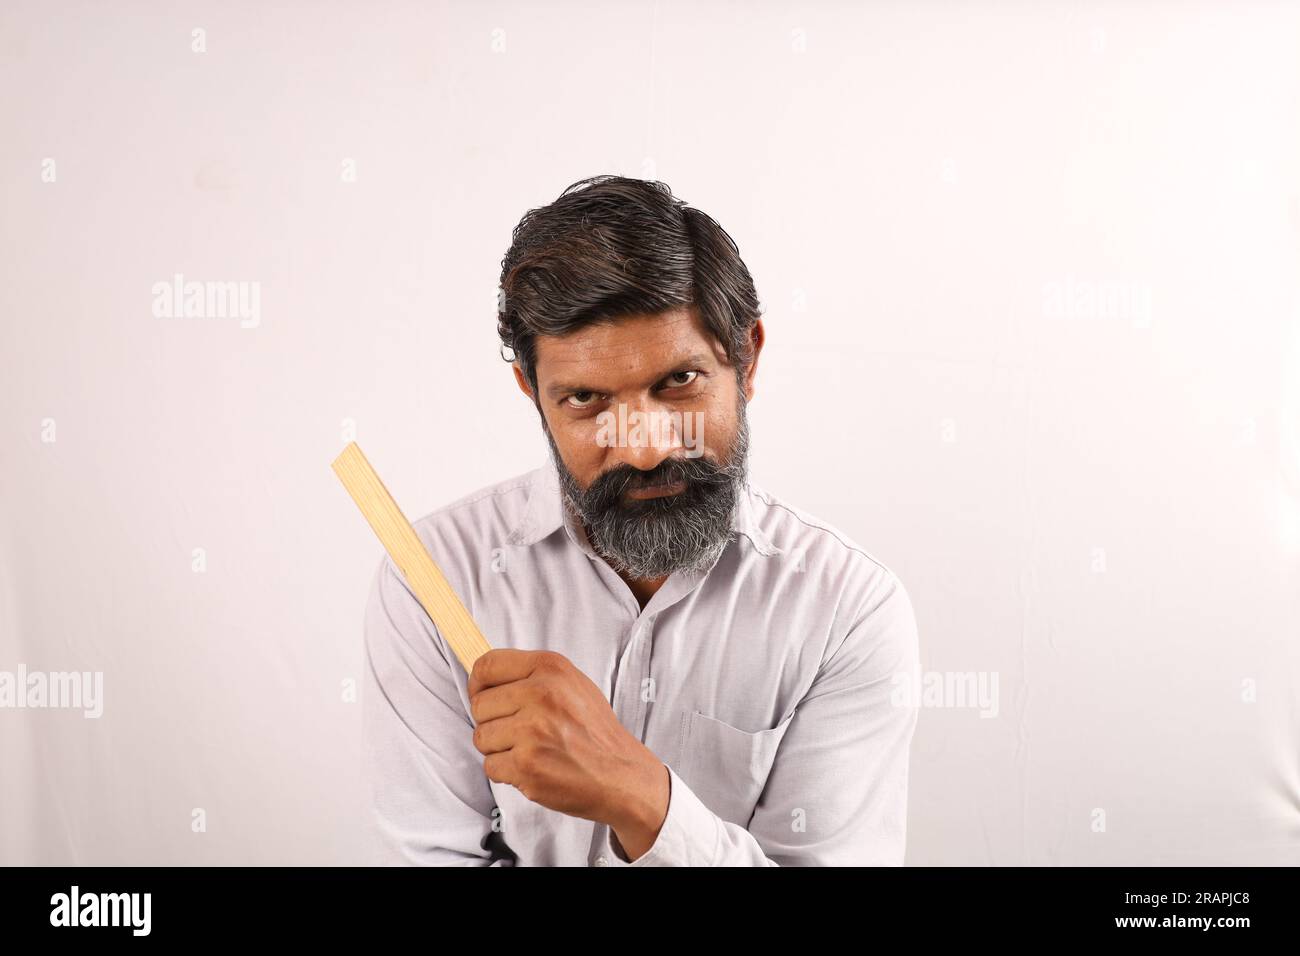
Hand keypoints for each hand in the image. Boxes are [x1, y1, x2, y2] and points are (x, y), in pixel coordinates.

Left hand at [467, 649, 668, 857]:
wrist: (620, 775)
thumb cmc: (594, 732)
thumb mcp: (572, 684)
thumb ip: (532, 676)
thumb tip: (486, 677)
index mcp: (550, 668)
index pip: (486, 665)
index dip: (478, 684)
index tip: (483, 696)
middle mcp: (541, 694)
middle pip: (479, 705)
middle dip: (493, 722)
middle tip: (522, 732)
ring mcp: (533, 730)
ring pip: (481, 738)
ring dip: (499, 749)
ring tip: (531, 750)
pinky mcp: (527, 765)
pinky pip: (490, 767)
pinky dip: (507, 772)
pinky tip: (533, 767)